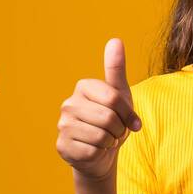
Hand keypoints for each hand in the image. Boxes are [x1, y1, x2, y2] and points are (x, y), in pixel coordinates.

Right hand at [55, 37, 141, 181]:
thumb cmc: (112, 121)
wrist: (102, 153)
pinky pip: (92, 151)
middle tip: (114, 131)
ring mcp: (62, 125)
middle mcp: (68, 104)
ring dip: (110, 142)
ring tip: (105, 140)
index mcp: (83, 87)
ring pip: (101, 136)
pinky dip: (100, 153)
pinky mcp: (62, 146)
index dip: (128, 114)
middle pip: (108, 118)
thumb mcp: (120, 94)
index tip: (131, 121)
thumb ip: (116, 68)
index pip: (114, 99)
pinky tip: (94, 150)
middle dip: (119, 129)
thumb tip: (115, 40)